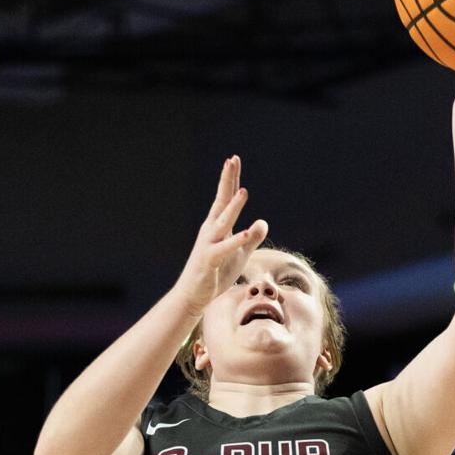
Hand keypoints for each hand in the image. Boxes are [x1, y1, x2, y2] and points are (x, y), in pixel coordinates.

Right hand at [170, 156, 268, 314]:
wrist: (192, 295)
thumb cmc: (215, 273)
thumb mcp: (239, 254)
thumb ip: (251, 237)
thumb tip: (262, 222)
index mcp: (218, 226)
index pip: (226, 198)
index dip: (231, 179)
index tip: (234, 159)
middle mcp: (211, 231)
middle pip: (221, 201)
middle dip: (226, 181)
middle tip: (231, 160)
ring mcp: (209, 245)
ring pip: (222, 223)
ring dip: (233, 208)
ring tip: (243, 191)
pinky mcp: (209, 261)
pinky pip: (223, 250)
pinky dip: (234, 242)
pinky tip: (244, 233)